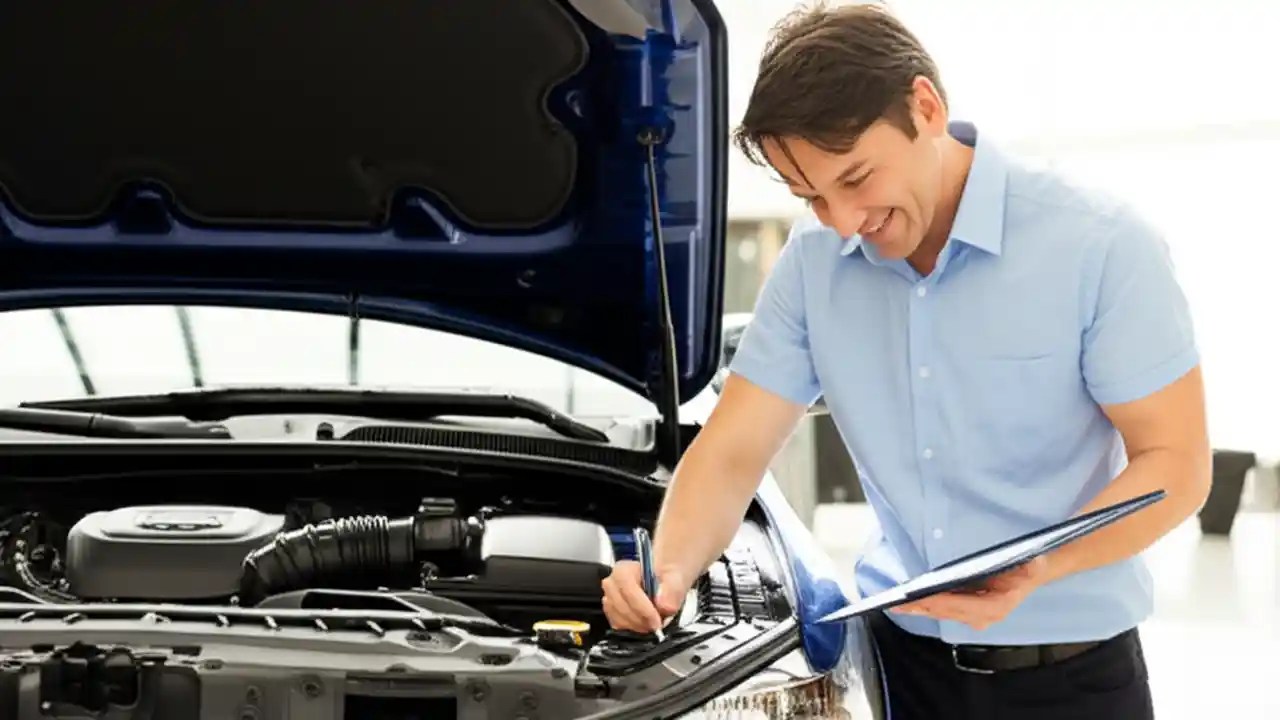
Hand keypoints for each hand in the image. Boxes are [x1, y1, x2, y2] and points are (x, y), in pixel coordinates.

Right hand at [601, 560, 689, 632]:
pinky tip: (645, 624)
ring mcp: (609, 598)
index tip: (657, 620)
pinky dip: (633, 628)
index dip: (642, 607)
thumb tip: (663, 606)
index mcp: (624, 569)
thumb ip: (671, 590)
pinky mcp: (611, 612)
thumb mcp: (675, 578)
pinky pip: (618, 625)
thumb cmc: (666, 577)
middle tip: (657, 625)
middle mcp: (612, 583)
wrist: (664, 581)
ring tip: (653, 624)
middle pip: (620, 606)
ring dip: (637, 625)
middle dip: (641, 619)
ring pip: (618, 618)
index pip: (627, 589)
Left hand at [890, 556, 1050, 630]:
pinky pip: (943, 611)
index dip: (937, 602)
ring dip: (919, 609)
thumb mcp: (1033, 565)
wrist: (1031, 576)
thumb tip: (1035, 562)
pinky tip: (909, 603)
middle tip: (895, 604)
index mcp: (995, 607)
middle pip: (945, 612)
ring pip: (941, 614)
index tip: (916, 598)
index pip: (958, 606)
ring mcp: (975, 617)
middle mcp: (983, 617)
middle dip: (920, 607)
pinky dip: (926, 606)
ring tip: (896, 605)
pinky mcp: (967, 613)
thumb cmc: (1027, 568)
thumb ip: (1034, 566)